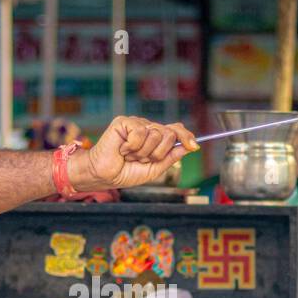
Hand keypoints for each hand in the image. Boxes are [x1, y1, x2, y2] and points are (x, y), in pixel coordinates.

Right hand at [69, 116, 198, 190]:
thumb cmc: (124, 172)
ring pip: (156, 135)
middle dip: (158, 154)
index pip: (176, 131)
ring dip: (143, 153)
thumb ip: (170, 158)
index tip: (194, 146)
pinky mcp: (124, 122)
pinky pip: (140, 132)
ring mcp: (137, 124)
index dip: (186, 137)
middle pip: (170, 134)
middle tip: (141, 160)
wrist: (103, 175)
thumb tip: (188, 147)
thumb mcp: (154, 169)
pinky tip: (123, 149)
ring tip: (130, 156)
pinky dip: (132, 147)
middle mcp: (148, 128)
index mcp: (156, 139)